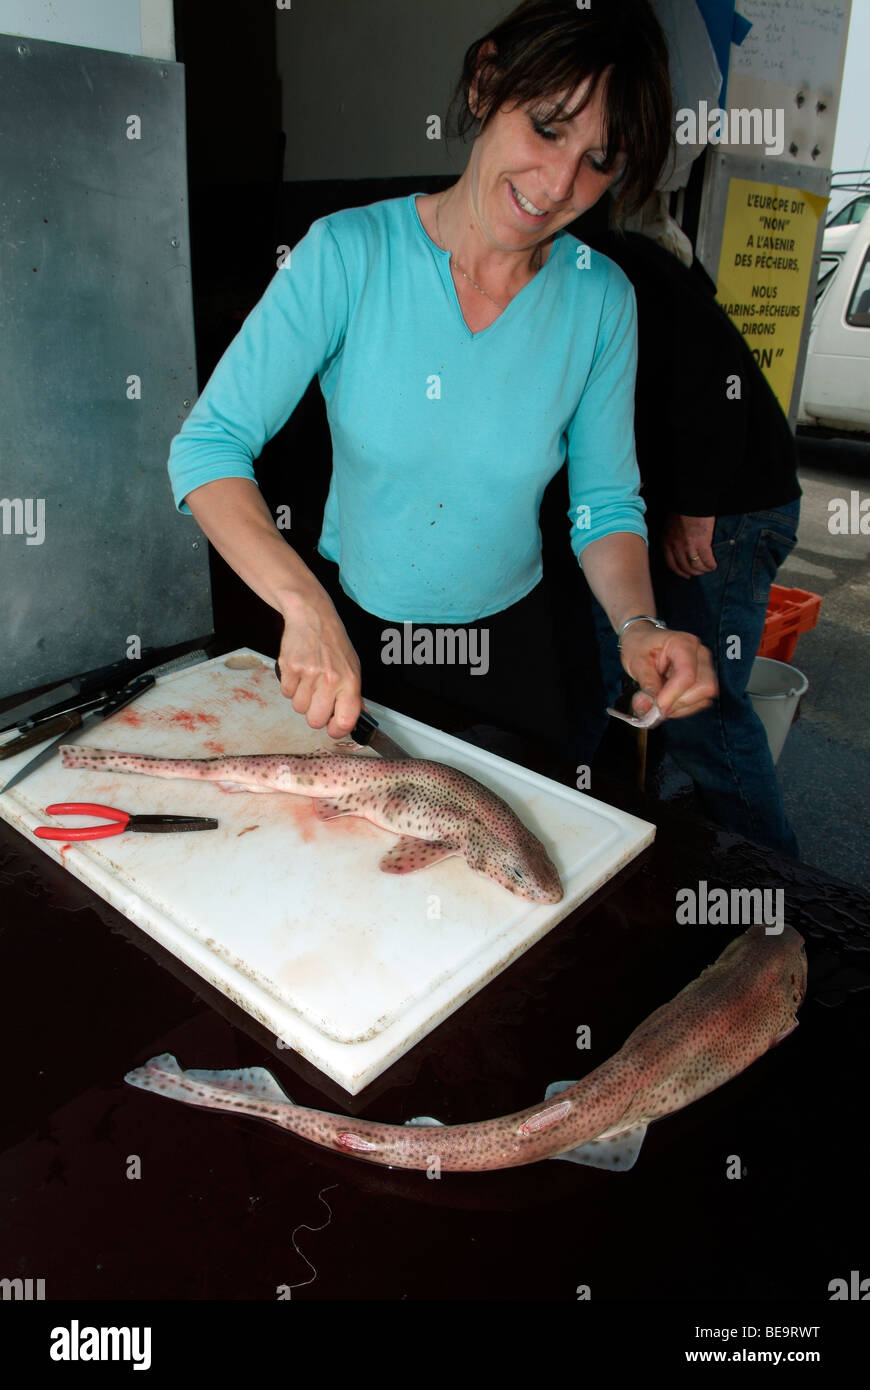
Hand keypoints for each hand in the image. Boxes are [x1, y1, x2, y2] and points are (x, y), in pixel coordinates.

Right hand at [277, 591, 362, 738]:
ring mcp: (308, 674)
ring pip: (298, 708)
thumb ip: (354, 695)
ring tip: (308, 681)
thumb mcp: (352, 668)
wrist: (312, 617)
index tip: (333, 728)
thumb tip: (359, 718)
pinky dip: (290, 687)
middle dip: (314, 715)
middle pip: (315, 721)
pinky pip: (285, 694)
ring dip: (301, 699)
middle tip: (317, 700)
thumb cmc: (334, 644)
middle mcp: (330, 680)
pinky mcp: (289, 668)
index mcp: (349, 682)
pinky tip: (298, 673)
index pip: (345, 720)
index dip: (337, 730)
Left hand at [619, 623, 717, 720]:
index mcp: (683, 644)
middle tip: (657, 706)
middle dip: (679, 702)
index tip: (658, 706)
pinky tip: (668, 701)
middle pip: (703, 687)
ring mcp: (704, 667)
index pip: (688, 675)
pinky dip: (683, 707)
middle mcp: (700, 654)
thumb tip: (647, 706)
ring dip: (680, 707)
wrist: (643, 640)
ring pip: (704, 697)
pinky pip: (700, 701)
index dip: (674, 694)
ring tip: (660, 702)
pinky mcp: (703, 679)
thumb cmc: (640, 645)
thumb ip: (645, 685)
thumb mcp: (637, 663)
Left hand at [661, 514, 716, 578]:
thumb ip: (673, 537)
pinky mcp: (702, 543)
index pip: (672, 563)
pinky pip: (706, 560)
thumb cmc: (683, 509)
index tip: (685, 575)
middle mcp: (676, 547)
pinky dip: (710, 565)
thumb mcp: (670, 525)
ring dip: (702, 570)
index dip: (680, 572)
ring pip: (696, 565)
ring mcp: (688, 546)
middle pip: (684, 567)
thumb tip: (679, 546)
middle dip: (693, 572)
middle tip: (699, 572)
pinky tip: (713, 565)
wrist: (691, 500)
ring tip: (708, 569)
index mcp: (667, 542)